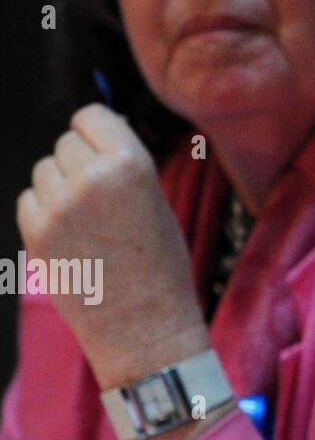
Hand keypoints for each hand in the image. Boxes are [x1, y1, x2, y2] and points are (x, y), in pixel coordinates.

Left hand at [16, 103, 210, 391]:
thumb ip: (123, 163)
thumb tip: (94, 133)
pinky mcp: (36, 235)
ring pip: (44, 170)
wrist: (146, 322)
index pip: (91, 116)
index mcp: (131, 164)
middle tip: (101, 192)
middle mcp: (91, 179)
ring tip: (87, 216)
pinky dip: (44, 209)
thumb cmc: (161, 260)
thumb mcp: (156, 198)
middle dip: (79, 160)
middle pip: (65, 143)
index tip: (103, 147)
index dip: (97, 130)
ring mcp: (59, 208)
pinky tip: (70, 232)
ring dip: (59, 184)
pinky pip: (29, 200)